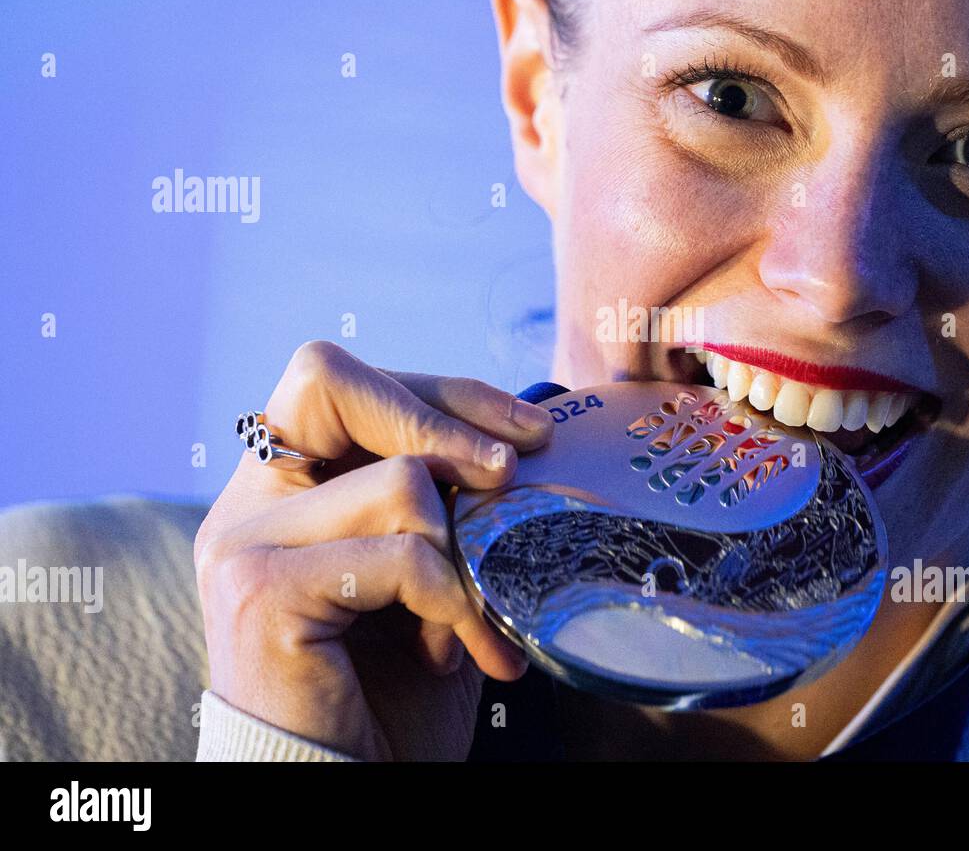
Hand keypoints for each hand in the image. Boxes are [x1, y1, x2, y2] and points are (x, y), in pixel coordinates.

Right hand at [194, 340, 553, 759]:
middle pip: (326, 377)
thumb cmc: (393, 692)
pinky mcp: (263, 593)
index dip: (437, 390)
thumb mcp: (430, 574)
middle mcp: (246, 503)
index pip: (339, 380)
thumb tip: (524, 425)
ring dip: (465, 556)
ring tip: (470, 624)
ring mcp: (245, 545)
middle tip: (512, 474)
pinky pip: (403, 555)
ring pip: (397, 479)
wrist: (349, 790)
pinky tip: (457, 656)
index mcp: (280, 488)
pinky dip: (456, 605)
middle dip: (444, 415)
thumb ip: (442, 500)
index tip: (524, 432)